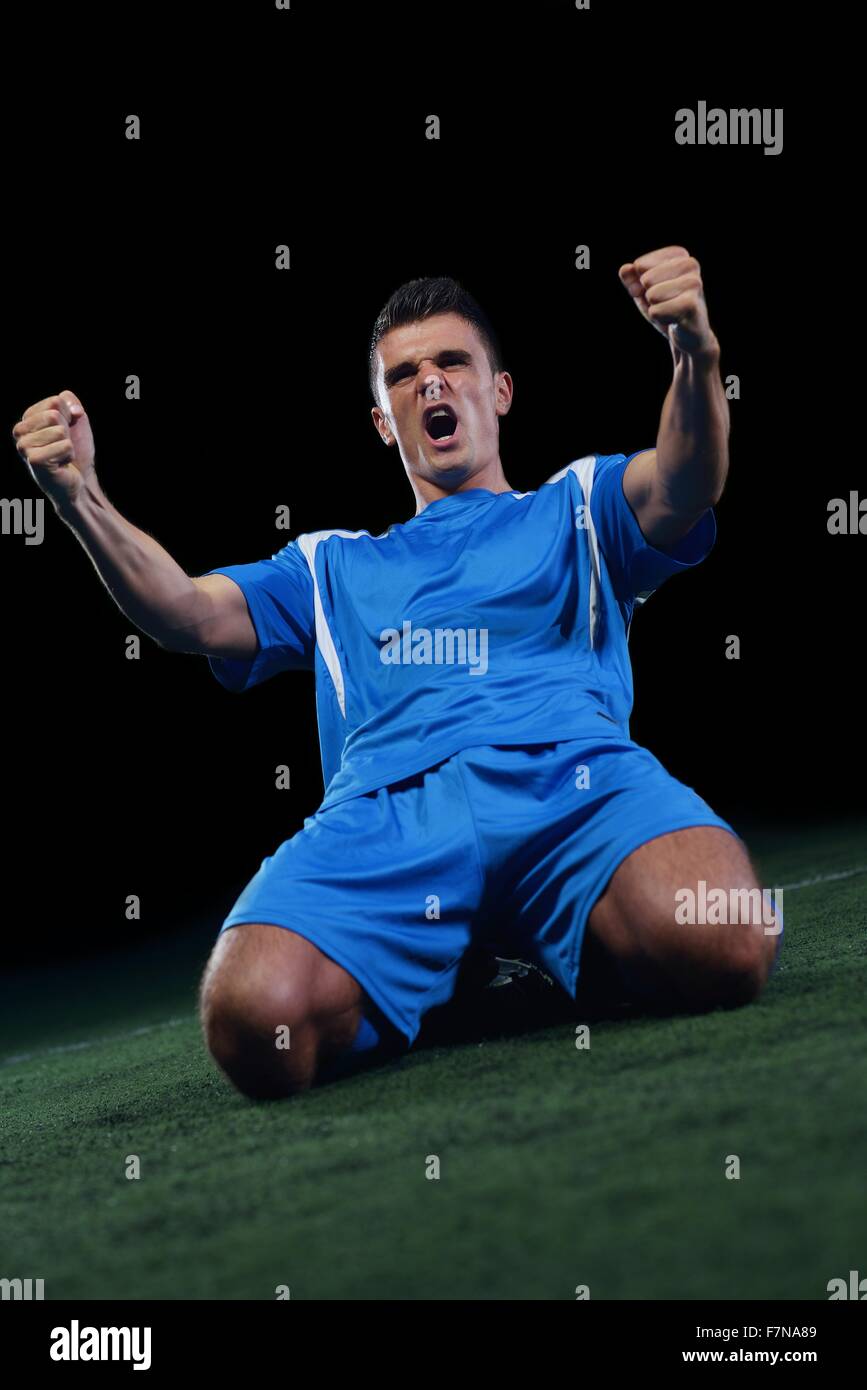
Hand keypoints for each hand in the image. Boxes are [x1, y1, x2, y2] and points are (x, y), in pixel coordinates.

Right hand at [12, 390, 95, 508]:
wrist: (80, 479)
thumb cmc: (76, 449)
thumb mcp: (75, 419)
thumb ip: (70, 401)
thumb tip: (74, 409)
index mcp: (27, 418)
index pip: (55, 401)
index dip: (69, 416)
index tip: (65, 432)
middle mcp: (19, 431)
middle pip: (54, 415)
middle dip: (68, 431)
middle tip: (63, 446)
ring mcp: (24, 446)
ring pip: (60, 431)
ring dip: (68, 445)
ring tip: (61, 456)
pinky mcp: (34, 460)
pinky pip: (64, 446)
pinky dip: (69, 455)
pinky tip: (60, 464)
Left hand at [618, 246, 718, 358]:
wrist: (689, 337)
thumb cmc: (666, 309)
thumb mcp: (644, 292)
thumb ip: (631, 279)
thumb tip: (625, 269)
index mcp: (679, 255)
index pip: (639, 265)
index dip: (640, 284)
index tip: (658, 292)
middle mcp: (690, 264)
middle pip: (645, 280)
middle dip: (649, 297)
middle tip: (666, 304)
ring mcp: (693, 283)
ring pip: (651, 295)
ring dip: (656, 309)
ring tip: (671, 312)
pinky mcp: (691, 304)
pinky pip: (656, 311)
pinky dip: (660, 320)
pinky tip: (675, 321)